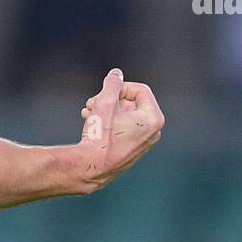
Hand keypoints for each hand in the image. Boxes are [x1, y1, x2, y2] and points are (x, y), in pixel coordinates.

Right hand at [76, 68, 163, 192]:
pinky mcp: (132, 150)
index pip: (140, 90)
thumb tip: (116, 74)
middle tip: (92, 102)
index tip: (104, 93)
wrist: (90, 168)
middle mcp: (153, 131)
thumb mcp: (105, 102)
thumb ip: (112, 84)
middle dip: (110, 99)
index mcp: (154, 119)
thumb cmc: (100, 136)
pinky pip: (123, 128)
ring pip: (125, 115)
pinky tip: (91, 121)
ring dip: (105, 109)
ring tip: (88, 111)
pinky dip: (109, 122)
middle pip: (132, 102)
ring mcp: (143, 142)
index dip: (120, 87)